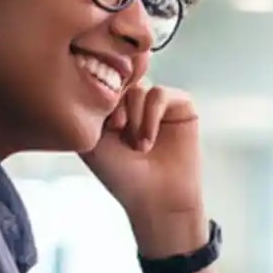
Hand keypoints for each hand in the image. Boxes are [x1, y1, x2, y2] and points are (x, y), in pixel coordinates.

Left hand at [80, 83, 203, 233]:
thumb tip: (104, 74)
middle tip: (117, 131)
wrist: (155, 198)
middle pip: (122, 79)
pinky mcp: (182, 106)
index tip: (104, 127)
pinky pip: (161, 94)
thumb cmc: (122, 174)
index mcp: (111, 106)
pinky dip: (151, 115)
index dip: (100, 96)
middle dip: (118, 105)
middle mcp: (135, 101)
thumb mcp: (91, 138)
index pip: (102, 79)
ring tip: (138, 145)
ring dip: (135, 117)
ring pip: (140, 86)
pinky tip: (149, 139)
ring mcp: (158, 103)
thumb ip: (90, 105)